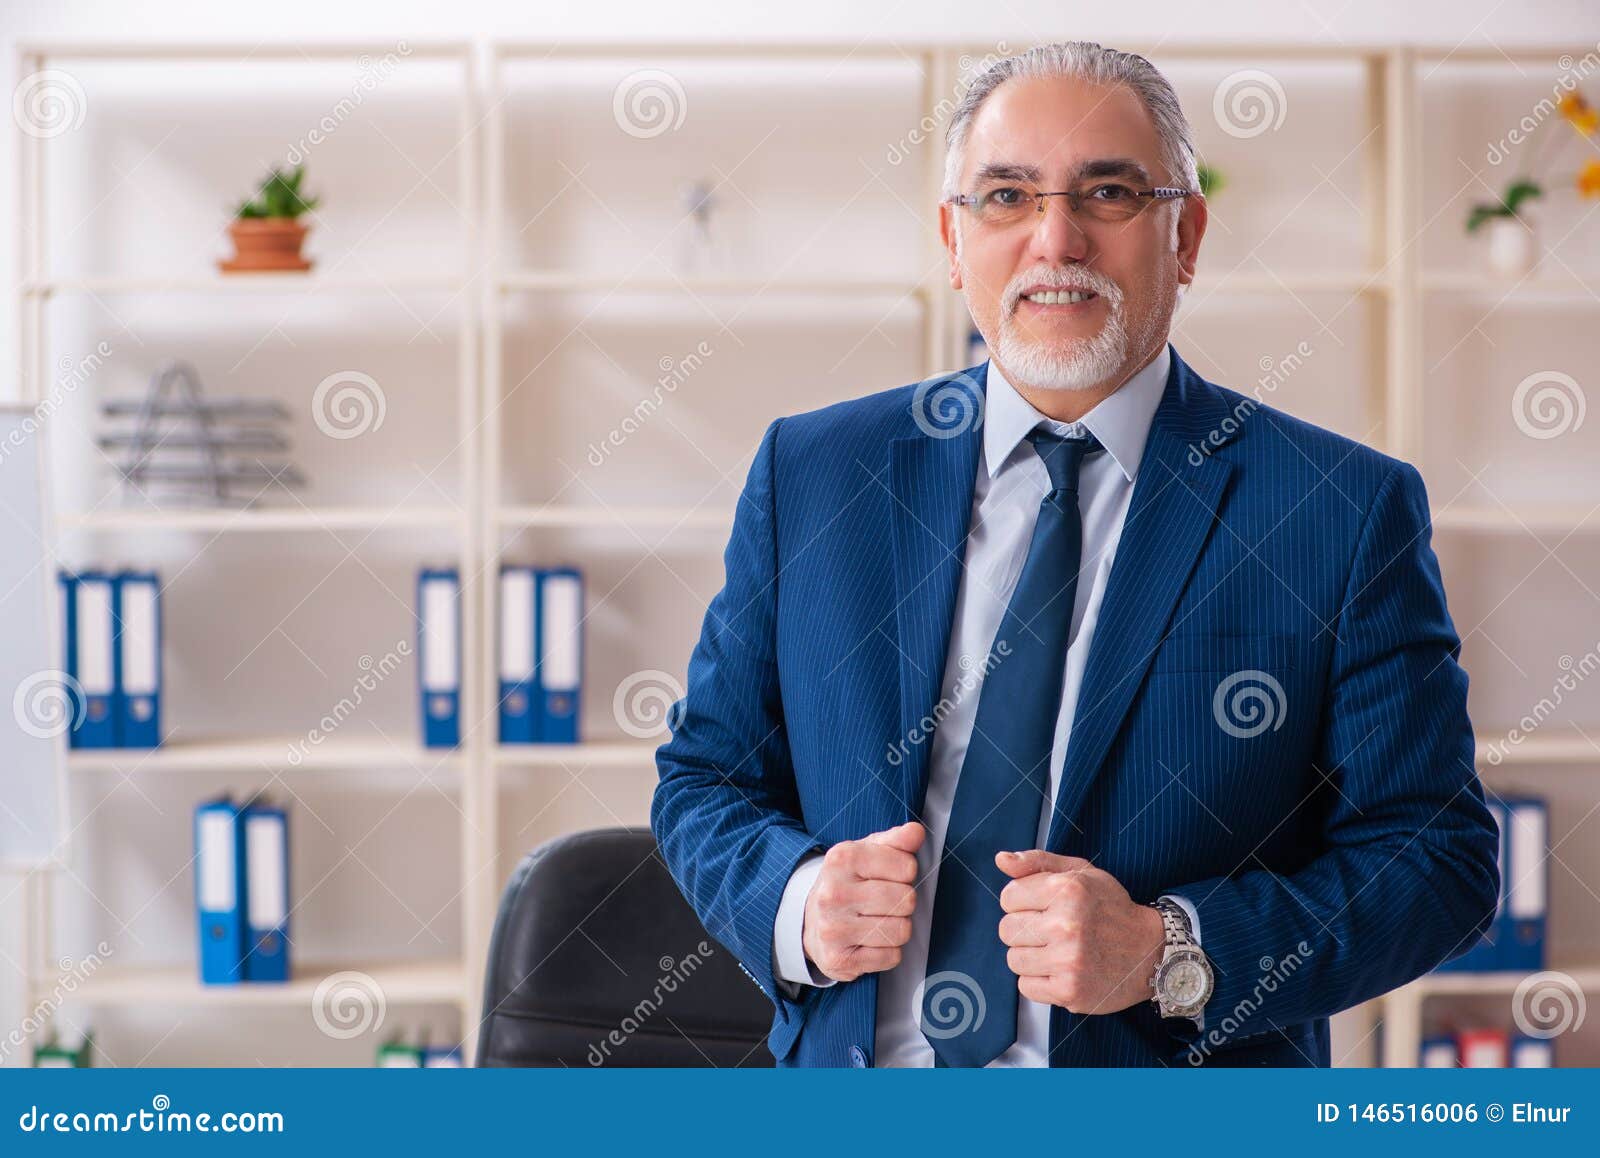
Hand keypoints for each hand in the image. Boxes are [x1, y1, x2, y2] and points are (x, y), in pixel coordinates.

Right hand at [802, 821, 923, 982]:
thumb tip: (916, 832)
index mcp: (841, 859)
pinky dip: (888, 952)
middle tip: (884, 902)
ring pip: (901, 931)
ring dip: (898, 928)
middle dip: (903, 902)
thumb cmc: (848, 883)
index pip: (907, 867)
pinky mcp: (838, 959)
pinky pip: (891, 957)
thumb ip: (896, 841)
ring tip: (878, 921)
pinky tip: (870, 941)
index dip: (905, 873)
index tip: (889, 877)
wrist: (811, 920)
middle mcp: (833, 893)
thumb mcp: (867, 853)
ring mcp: (833, 928)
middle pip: (905, 900)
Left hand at [995, 849, 1164, 1013]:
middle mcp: (1066, 924)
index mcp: (1066, 890)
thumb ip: (1037, 861)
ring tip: (1058, 951)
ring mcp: (1068, 960)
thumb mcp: (1081, 873)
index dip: (1022, 902)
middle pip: (1006, 930)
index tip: (1043, 907)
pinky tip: (1062, 970)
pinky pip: (1025, 986)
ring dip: (1031, 956)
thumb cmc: (1111, 908)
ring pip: (1013, 959)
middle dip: (1024, 930)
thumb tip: (1002, 860)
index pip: (1008, 897)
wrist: (1150, 951)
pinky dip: (1039, 981)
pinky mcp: (1069, 991)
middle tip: (1052, 930)